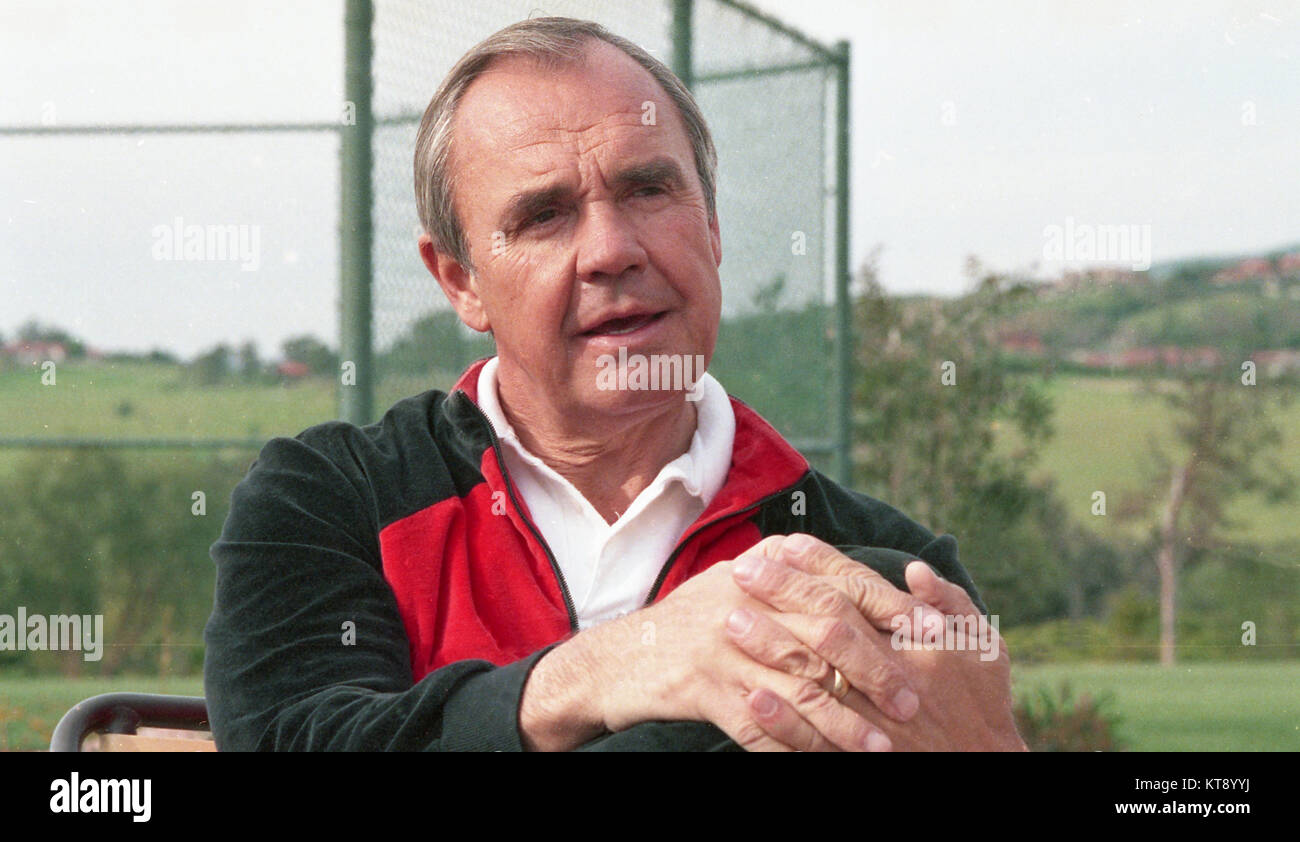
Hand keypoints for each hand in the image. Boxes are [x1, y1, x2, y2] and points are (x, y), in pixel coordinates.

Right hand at [520, 548, 909, 751]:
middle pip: (826, 631)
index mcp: (763, 566)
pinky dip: (796, 747)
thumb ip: (800, 578)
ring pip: (799, 685)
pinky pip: (761, 725)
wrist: (627, 656)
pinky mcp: (704, 688)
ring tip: (882, 746)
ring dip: (845, 721)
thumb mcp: (744, 582)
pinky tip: (825, 761)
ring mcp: (723, 645)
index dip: (890, 606)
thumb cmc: (699, 620)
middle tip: (914, 700)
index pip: (839, 580)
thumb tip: (878, 582)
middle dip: (877, 668)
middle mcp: (745, 599)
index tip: (934, 633)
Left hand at [730, 534, 1026, 750]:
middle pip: (827, 625)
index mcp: (921, 644)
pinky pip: (813, 740)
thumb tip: (913, 569)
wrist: (982, 768)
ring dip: (772, 648)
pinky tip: (751, 697)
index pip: (860, 592)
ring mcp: (874, 720)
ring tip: (730, 620)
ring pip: (814, 678)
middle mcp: (894, 677)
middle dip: (782, 594)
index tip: (783, 545)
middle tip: (741, 570)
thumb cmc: (982, 705)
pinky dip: (782, 720)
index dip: (821, 565)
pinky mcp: (857, 755)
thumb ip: (951, 603)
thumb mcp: (983, 647)